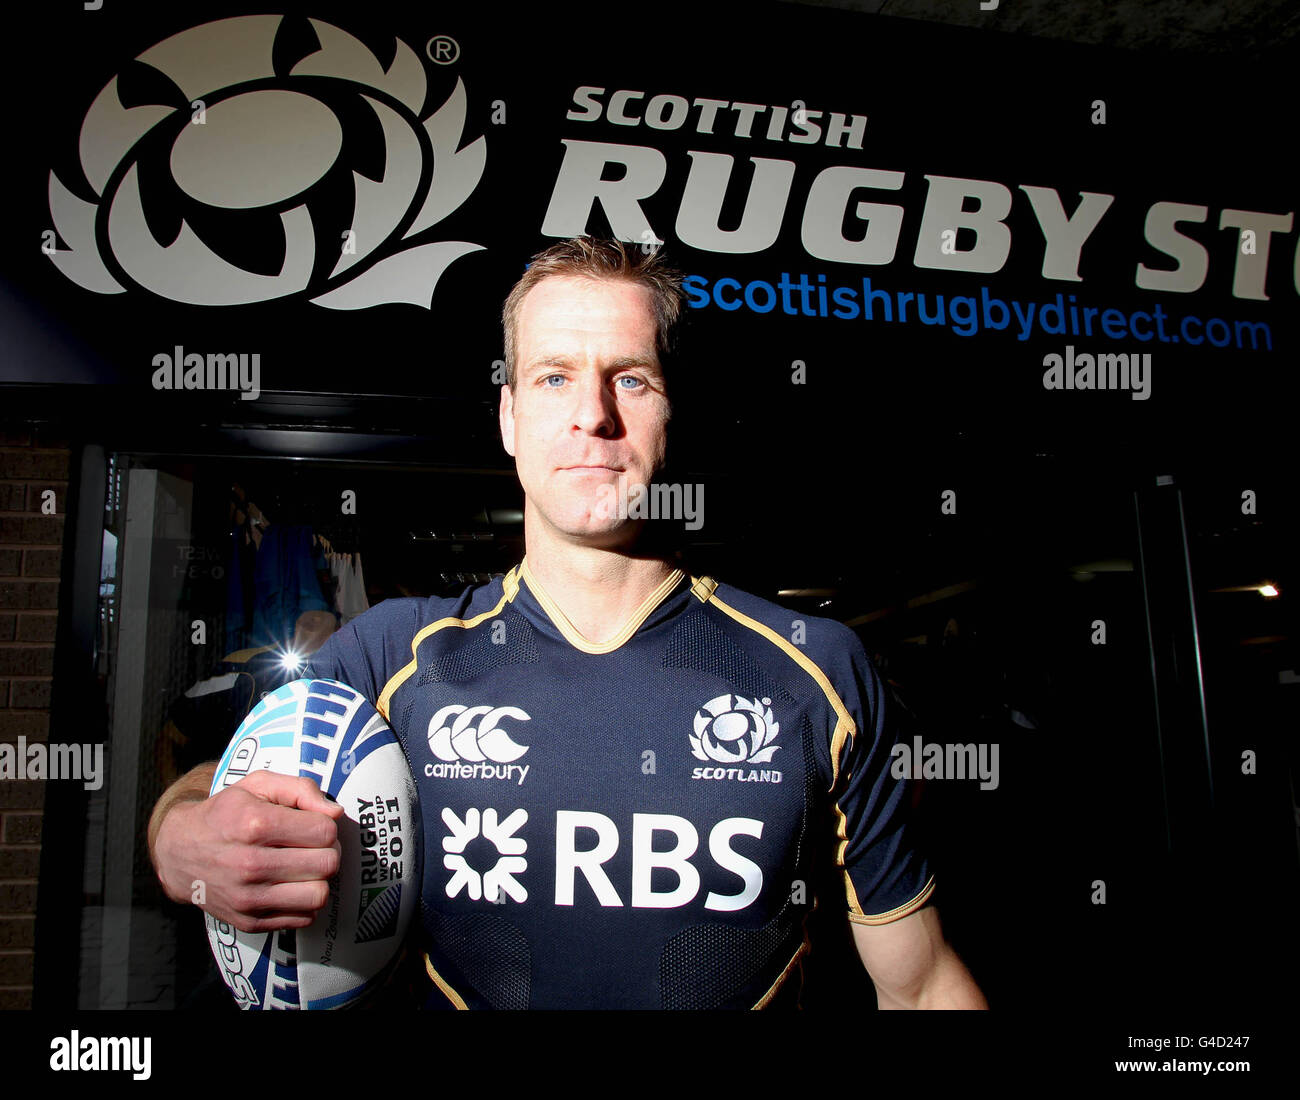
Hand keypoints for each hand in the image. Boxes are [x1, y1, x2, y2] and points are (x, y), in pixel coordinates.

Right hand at [153, 771, 343, 932]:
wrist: (178, 852)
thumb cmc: (226, 813)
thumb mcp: (257, 785)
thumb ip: (301, 789)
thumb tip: (335, 813)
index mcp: (255, 825)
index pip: (324, 832)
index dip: (325, 825)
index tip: (311, 824)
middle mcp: (250, 864)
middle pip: (327, 864)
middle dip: (328, 851)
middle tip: (313, 846)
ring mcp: (248, 898)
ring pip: (319, 895)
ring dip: (319, 879)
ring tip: (305, 867)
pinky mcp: (248, 922)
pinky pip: (303, 919)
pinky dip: (305, 901)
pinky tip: (291, 885)